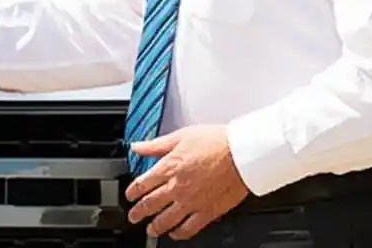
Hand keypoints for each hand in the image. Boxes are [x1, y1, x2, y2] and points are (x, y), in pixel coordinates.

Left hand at [125, 125, 249, 239]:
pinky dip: (180, 233)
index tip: (129, 196)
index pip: (142, 184)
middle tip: (133, 216)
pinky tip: (176, 234)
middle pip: (150, 204)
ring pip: (166, 220)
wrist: (242, 154)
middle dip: (138, 212)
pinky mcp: (208, 212)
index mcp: (169, 167)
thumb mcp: (180, 136)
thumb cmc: (216, 142)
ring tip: (150, 229)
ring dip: (155, 226)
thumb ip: (156, 145)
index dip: (132, 192)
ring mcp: (192, 202)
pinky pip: (189, 228)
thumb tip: (137, 146)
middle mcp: (177, 187)